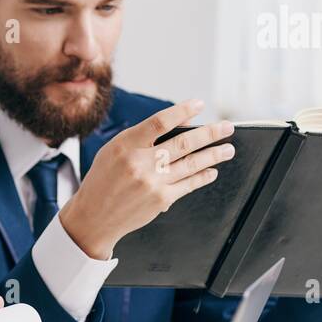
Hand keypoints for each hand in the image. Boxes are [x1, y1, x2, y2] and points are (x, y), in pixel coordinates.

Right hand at [57, 99, 234, 258]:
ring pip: (192, 163)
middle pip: (183, 143)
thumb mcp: (113, 151)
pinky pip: (188, 184)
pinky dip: (202, 176)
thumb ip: (142, 138)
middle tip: (227, 127)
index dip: (183, 111)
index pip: (160, 122)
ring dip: (214, 154)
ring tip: (228, 148)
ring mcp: (153, 182)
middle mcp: (140, 163)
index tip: (199, 104)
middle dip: (210, 133)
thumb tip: (178, 125)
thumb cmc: (103, 181)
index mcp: (125, 145)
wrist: (94, 217)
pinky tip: (211, 171)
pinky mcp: (161, 199)